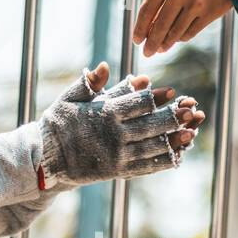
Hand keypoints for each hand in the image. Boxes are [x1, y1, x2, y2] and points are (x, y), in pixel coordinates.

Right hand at [39, 61, 205, 187]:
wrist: (45, 159)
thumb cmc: (57, 124)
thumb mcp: (69, 99)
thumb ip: (89, 83)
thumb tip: (104, 66)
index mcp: (104, 114)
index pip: (137, 103)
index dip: (157, 97)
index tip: (173, 92)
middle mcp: (114, 135)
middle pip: (150, 124)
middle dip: (172, 117)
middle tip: (191, 111)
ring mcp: (117, 155)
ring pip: (152, 146)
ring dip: (173, 140)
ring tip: (192, 134)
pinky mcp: (117, 171)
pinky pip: (145, 166)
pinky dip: (162, 162)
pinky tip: (177, 157)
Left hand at [131, 0, 233, 57]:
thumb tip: (147, 25)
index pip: (147, 10)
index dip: (139, 28)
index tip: (136, 39)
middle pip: (159, 26)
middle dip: (151, 43)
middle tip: (147, 52)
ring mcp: (195, 4)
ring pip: (174, 33)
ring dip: (165, 44)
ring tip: (160, 49)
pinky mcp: (208, 13)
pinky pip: (190, 32)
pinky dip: (181, 38)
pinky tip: (177, 39)